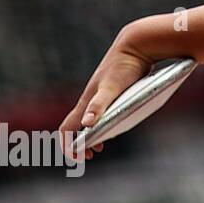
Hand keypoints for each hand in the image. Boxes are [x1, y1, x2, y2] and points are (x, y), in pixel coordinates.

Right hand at [58, 26, 154, 161]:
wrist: (137, 45)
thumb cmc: (125, 66)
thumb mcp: (112, 87)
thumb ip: (99, 105)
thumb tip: (86, 124)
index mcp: (86, 103)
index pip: (67, 129)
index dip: (68, 146)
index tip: (78, 158)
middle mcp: (90, 99)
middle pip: (76, 126)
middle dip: (79, 143)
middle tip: (92, 155)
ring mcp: (101, 94)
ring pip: (89, 118)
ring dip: (91, 134)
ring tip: (102, 144)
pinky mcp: (113, 90)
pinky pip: (103, 110)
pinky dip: (104, 122)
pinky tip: (118, 123)